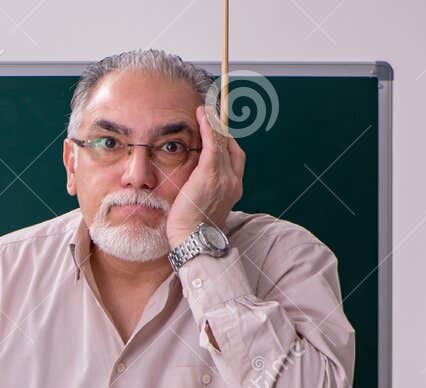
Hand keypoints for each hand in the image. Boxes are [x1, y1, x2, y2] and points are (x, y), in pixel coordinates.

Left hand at [166, 104, 244, 248]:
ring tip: (205, 108)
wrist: (193, 241)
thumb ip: (204, 192)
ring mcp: (225, 177)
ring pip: (223, 141)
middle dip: (222, 128)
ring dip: (214, 122)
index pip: (234, 158)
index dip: (226, 142)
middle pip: (231, 145)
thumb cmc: (191, 230)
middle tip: (211, 112)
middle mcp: (234, 181)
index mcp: (233, 189)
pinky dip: (208, 126)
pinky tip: (201, 114)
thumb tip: (194, 185)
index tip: (217, 130)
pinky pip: (213, 143)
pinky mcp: (211, 174)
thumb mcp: (203, 208)